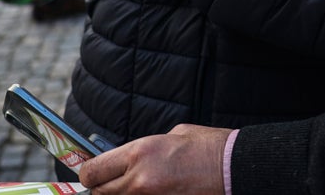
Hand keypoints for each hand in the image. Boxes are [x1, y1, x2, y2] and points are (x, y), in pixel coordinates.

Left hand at [77, 124, 230, 193]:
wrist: (234, 168)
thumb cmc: (208, 147)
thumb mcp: (172, 136)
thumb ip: (145, 150)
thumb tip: (129, 160)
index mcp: (140, 152)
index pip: (93, 172)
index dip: (90, 175)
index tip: (93, 175)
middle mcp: (139, 179)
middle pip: (101, 193)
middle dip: (104, 188)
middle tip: (113, 184)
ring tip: (138, 188)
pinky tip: (151, 193)